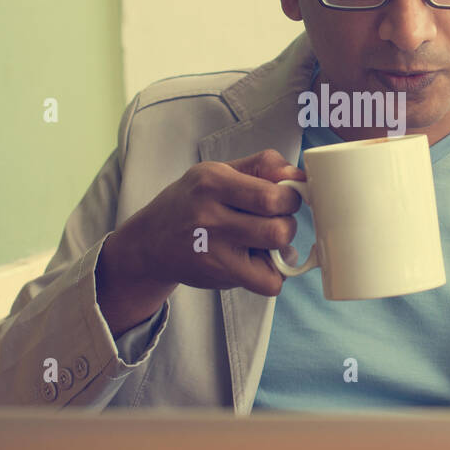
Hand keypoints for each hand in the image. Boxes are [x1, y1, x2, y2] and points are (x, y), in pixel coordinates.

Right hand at [96, 149, 305, 334]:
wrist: (150, 242)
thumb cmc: (191, 203)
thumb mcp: (219, 172)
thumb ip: (262, 166)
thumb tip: (299, 175)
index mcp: (213, 181)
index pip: (274, 194)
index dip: (290, 198)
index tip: (283, 200)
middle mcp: (209, 213)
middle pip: (279, 225)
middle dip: (287, 222)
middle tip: (273, 221)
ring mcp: (212, 247)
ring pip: (276, 250)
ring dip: (280, 246)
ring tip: (262, 240)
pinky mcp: (217, 273)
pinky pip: (269, 282)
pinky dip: (272, 274)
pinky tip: (256, 262)